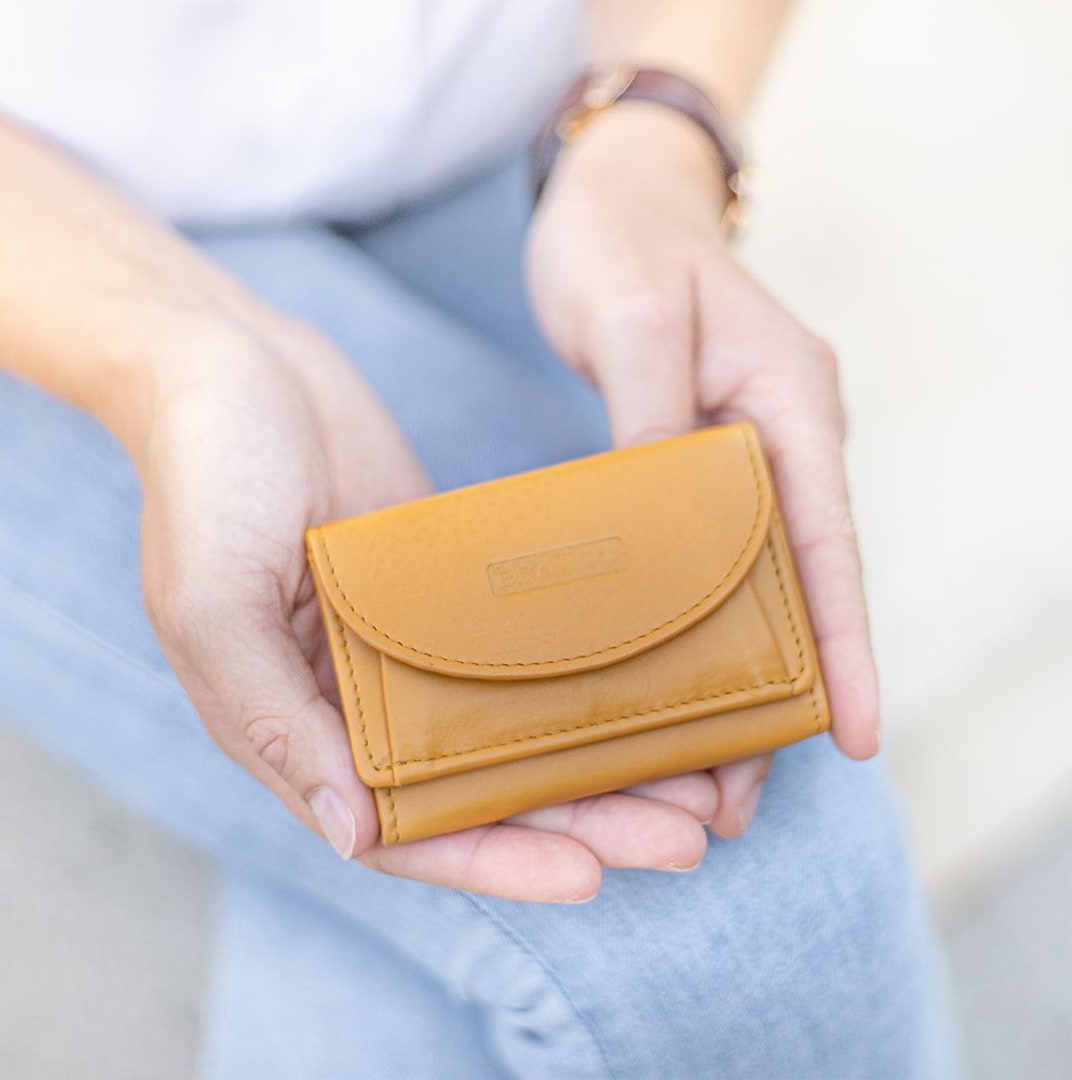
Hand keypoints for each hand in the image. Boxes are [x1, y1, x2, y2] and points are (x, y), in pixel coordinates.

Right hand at [134, 311, 715, 901]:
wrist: (234, 361)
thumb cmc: (205, 477)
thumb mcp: (211, 601)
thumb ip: (272, 721)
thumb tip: (351, 832)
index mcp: (296, 727)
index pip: (406, 829)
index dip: (496, 861)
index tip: (590, 875)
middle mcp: (357, 705)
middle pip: (482, 793)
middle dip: (581, 822)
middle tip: (684, 835)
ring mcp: (406, 649)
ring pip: (515, 732)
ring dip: (598, 764)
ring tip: (693, 780)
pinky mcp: (444, 594)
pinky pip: (522, 654)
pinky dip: (579, 683)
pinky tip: (646, 691)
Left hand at [526, 105, 880, 837]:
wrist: (612, 202)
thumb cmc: (622, 245)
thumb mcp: (636, 319)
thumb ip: (654, 423)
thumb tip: (657, 534)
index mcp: (788, 402)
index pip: (826, 541)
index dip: (843, 642)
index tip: (859, 732)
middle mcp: (778, 439)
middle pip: (794, 584)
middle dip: (781, 689)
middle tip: (738, 796)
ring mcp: (739, 455)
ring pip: (751, 584)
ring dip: (734, 673)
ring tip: (702, 773)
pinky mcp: (695, 464)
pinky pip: (706, 559)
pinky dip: (694, 624)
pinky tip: (666, 681)